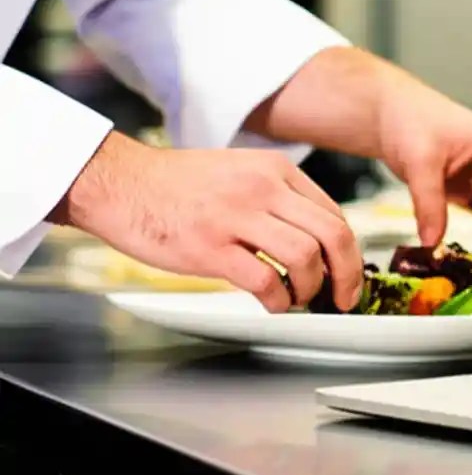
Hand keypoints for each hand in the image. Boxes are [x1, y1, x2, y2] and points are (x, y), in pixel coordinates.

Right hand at [53, 131, 363, 312]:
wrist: (120, 183)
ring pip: (305, 258)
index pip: (334, 214)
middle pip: (333, 235)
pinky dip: (278, 300)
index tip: (347, 274)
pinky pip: (265, 280)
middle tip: (345, 298)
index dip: (349, 252)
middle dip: (348, 274)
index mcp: (275, 170)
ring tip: (298, 299)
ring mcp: (236, 216)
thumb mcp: (240, 173)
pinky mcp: (210, 247)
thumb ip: (278, 198)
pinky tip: (272, 304)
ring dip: (311, 289)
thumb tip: (316, 238)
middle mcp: (263, 188)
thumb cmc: (178, 186)